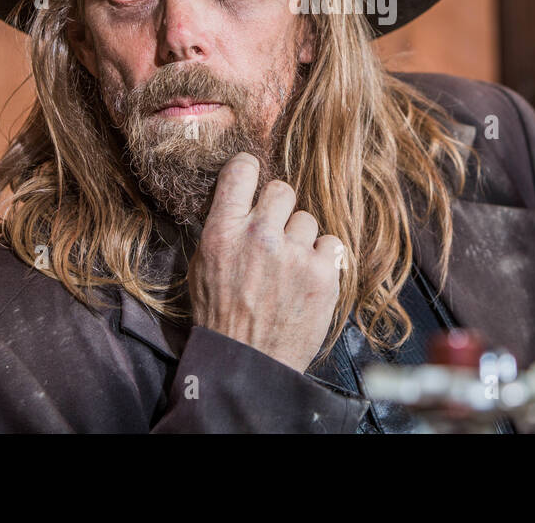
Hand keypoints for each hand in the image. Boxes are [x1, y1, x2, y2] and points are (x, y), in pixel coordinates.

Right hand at [187, 153, 344, 371]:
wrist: (247, 365)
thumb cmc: (222, 317)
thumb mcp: (203, 266)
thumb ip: (223, 229)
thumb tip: (241, 199)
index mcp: (223, 231)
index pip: (242, 170)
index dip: (249, 170)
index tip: (253, 181)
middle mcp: (259, 236)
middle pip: (282, 189)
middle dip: (278, 209)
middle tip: (274, 234)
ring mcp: (294, 254)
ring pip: (307, 219)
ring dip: (300, 240)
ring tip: (288, 269)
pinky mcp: (323, 274)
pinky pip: (331, 243)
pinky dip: (322, 259)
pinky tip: (307, 279)